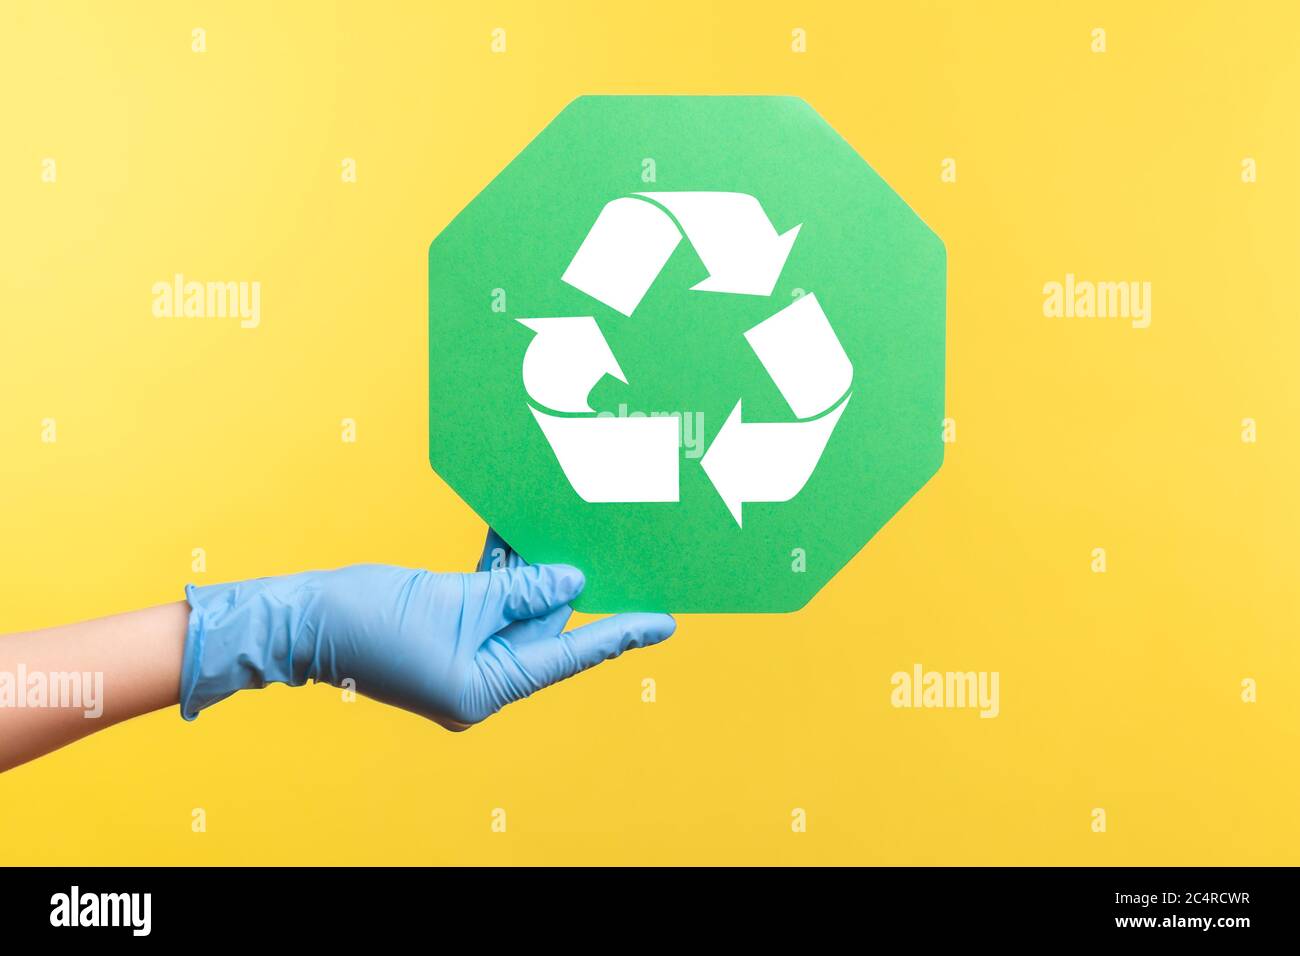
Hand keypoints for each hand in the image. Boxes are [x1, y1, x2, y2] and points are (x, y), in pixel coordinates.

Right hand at [179, 531, 675, 728]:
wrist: (299, 619)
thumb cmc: (368, 618)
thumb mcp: (457, 598)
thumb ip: (520, 589)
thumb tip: (571, 580)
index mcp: (485, 689)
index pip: (568, 656)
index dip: (619, 634)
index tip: (665, 622)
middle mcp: (479, 681)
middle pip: (541, 628)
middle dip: (564, 586)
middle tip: (606, 544)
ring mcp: (461, 660)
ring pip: (513, 609)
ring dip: (528, 572)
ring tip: (555, 528)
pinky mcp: (444, 634)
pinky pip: (485, 602)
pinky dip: (498, 573)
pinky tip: (512, 535)